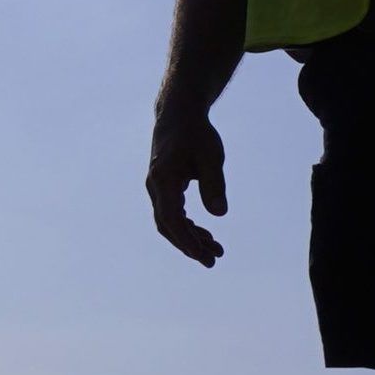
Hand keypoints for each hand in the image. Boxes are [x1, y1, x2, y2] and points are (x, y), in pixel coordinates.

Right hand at [147, 101, 227, 266]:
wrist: (179, 114)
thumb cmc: (196, 133)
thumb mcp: (211, 156)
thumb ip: (214, 184)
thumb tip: (220, 213)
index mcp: (163, 179)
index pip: (170, 218)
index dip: (185, 240)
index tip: (203, 256)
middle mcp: (155, 187)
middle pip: (168, 225)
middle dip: (189, 245)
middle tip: (213, 260)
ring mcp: (158, 188)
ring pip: (169, 222)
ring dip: (190, 238)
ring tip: (216, 250)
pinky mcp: (165, 187)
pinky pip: (172, 214)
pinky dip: (187, 226)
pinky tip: (205, 234)